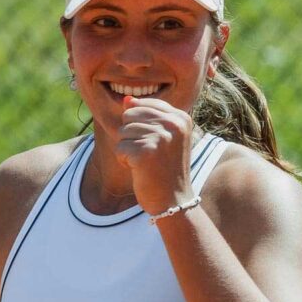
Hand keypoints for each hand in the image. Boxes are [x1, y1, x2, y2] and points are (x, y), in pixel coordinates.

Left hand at [116, 95, 195, 215]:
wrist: (174, 201)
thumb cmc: (166, 169)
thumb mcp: (162, 137)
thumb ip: (146, 115)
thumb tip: (126, 99)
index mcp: (181, 118)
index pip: (145, 104)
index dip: (139, 124)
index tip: (154, 144)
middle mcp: (173, 124)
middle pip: (130, 116)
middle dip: (131, 136)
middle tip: (149, 154)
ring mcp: (160, 137)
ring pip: (123, 132)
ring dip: (128, 149)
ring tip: (146, 163)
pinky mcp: (146, 152)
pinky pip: (120, 148)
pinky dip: (125, 161)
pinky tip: (140, 170)